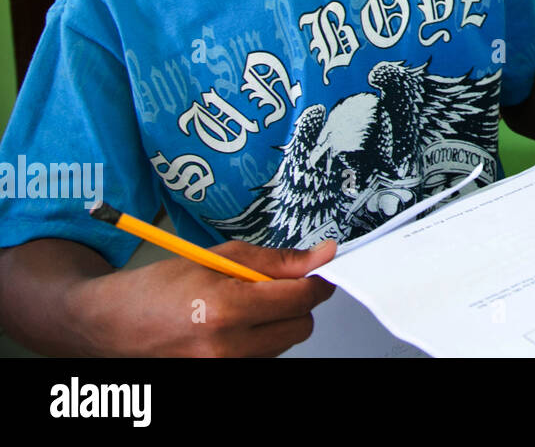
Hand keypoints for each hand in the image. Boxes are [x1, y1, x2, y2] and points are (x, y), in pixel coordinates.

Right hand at [74, 239, 337, 356]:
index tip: (319, 270)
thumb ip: (275, 260)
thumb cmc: (157, 288)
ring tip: (240, 307)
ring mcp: (222, 370)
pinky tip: (232, 327)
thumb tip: (321, 255)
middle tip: (272, 286)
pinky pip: (262, 359)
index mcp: (225, 309)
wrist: (112, 323)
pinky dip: (259, 341)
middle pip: (300, 327)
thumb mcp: (217, 258)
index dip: (317, 280)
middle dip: (296, 303)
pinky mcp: (219, 380)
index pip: (301, 298)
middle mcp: (226, 348)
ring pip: (283, 345)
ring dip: (276, 323)